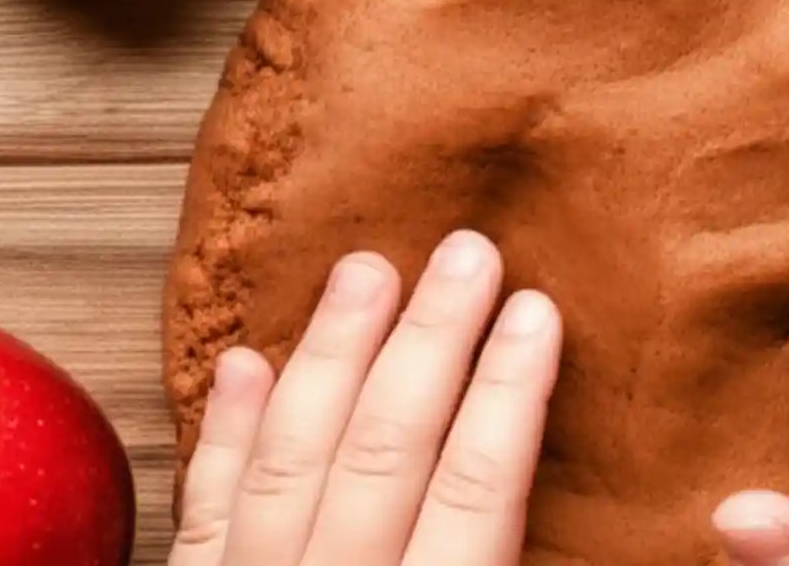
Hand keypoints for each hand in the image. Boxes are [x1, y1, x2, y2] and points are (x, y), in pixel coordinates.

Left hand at [168, 231, 562, 565]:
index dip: (508, 394)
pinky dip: (224, 437)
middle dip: (430, 342)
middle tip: (467, 253)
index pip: (477, 491)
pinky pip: (204, 512)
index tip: (535, 313)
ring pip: (290, 462)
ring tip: (365, 270)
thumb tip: (584, 517)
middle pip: (384, 453)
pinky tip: (243, 363)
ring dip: (330, 357)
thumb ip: (517, 562)